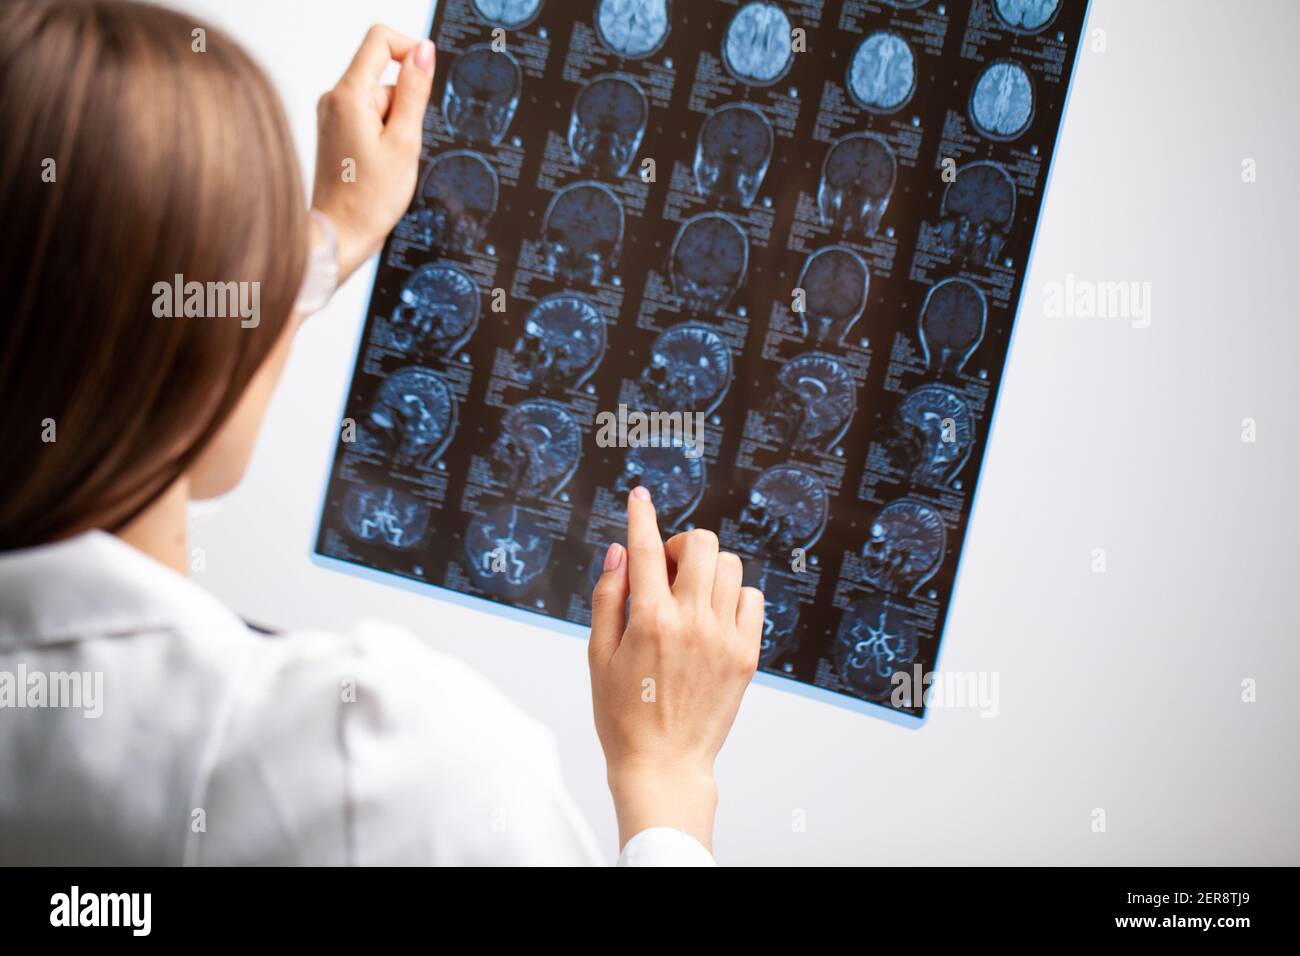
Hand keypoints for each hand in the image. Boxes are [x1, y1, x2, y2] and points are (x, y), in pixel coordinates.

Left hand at [312, 25, 434, 281]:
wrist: (341, 234)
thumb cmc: (369, 199)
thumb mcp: (405, 142)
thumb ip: (415, 91)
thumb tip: (423, 51)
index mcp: (349, 95)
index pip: (380, 40)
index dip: (410, 50)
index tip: (425, 79)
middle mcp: (334, 99)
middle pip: (383, 76)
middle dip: (404, 105)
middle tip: (400, 145)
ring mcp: (332, 115)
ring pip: (379, 100)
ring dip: (395, 126)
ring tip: (387, 160)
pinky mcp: (336, 131)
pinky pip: (369, 118)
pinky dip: (383, 136)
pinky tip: (379, 164)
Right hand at [588, 487, 763, 851]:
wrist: (664, 764)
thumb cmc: (623, 715)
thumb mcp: (598, 655)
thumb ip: (608, 597)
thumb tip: (621, 551)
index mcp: (648, 620)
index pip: (645, 548)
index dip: (641, 515)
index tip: (640, 497)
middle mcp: (691, 622)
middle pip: (700, 544)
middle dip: (680, 544)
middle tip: (666, 569)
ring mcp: (724, 637)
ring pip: (729, 566)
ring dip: (707, 568)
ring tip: (690, 595)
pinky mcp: (746, 654)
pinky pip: (752, 598)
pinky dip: (733, 596)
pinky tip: (713, 616)